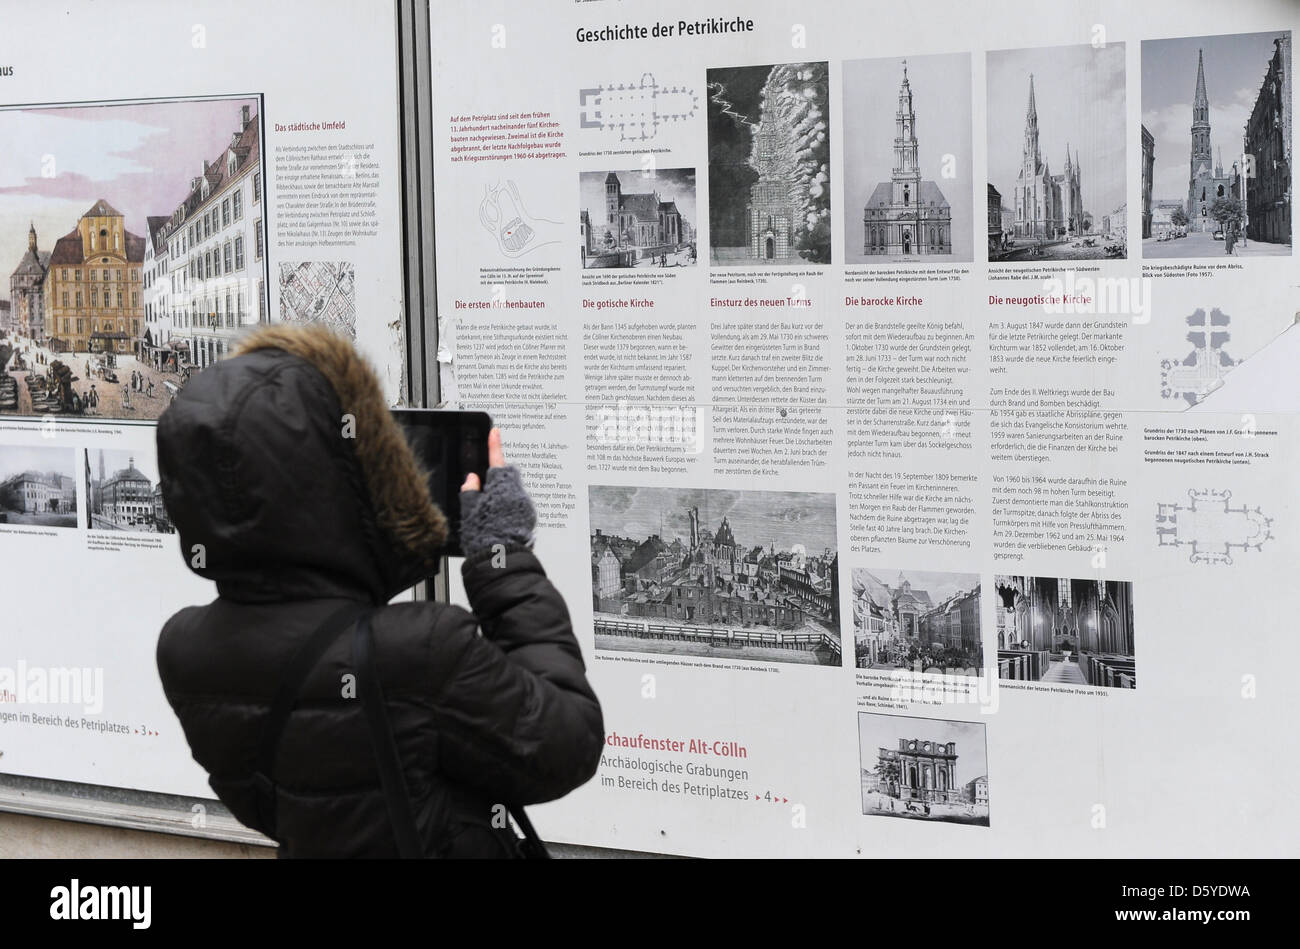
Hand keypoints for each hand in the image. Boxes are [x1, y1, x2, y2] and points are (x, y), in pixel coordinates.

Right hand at [459, 428, 535, 555]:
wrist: (501, 560)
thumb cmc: (484, 536)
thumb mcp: (468, 511)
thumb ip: (470, 491)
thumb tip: (472, 479)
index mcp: (501, 487)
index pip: (497, 460)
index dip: (494, 445)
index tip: (495, 432)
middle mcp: (517, 494)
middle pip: (507, 476)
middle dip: (496, 477)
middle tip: (484, 489)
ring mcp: (525, 506)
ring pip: (512, 492)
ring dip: (501, 496)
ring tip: (488, 515)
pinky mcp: (528, 518)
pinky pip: (517, 506)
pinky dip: (508, 509)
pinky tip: (497, 522)